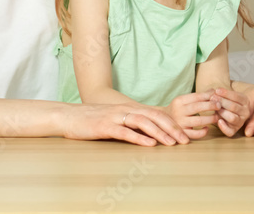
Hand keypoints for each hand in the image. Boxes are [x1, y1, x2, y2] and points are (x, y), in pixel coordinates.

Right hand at [63, 103, 190, 146]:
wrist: (69, 116)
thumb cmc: (92, 119)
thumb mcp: (115, 118)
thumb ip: (130, 123)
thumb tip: (149, 133)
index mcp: (129, 108)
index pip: (156, 114)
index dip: (172, 123)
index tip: (185, 134)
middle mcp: (125, 110)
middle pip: (154, 116)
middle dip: (172, 128)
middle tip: (185, 140)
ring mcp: (115, 117)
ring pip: (143, 122)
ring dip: (159, 133)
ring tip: (172, 143)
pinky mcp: (105, 126)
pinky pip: (125, 132)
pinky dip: (139, 138)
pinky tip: (149, 144)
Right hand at [160, 91, 219, 139]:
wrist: (162, 121)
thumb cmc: (178, 109)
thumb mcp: (185, 100)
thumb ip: (199, 96)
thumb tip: (213, 90)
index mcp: (179, 101)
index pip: (196, 96)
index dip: (207, 96)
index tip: (217, 96)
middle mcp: (178, 111)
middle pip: (197, 107)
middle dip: (210, 105)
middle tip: (220, 105)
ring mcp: (179, 123)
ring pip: (197, 121)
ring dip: (210, 119)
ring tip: (217, 117)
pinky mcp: (181, 134)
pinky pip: (194, 134)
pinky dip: (202, 132)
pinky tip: (207, 128)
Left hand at [211, 88, 250, 136]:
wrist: (231, 112)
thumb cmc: (227, 103)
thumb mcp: (228, 96)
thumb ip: (223, 94)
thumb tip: (214, 92)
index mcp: (245, 101)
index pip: (237, 96)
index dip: (226, 93)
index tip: (216, 90)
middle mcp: (245, 112)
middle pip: (234, 107)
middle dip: (222, 102)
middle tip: (212, 98)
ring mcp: (240, 122)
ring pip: (232, 118)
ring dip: (222, 112)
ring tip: (215, 108)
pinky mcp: (234, 130)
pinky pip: (229, 131)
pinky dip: (223, 127)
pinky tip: (218, 121)